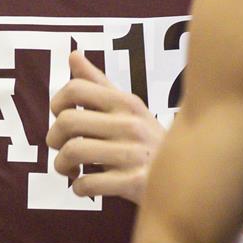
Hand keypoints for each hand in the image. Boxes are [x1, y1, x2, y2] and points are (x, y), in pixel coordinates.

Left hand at [46, 50, 165, 202]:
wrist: (188, 178)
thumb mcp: (129, 108)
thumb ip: (98, 84)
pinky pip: (88, 183)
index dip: (57, 103)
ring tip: (71, 169)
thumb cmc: (148, 142)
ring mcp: (134, 154)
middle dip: (54, 138)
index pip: (76, 88)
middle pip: (67, 121)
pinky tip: (85, 186)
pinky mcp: (134, 183)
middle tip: (61, 148)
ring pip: (73, 152)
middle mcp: (130, 123)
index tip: (60, 117)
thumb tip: (73, 54)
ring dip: (61, 165)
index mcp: (126, 102)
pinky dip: (78, 188)